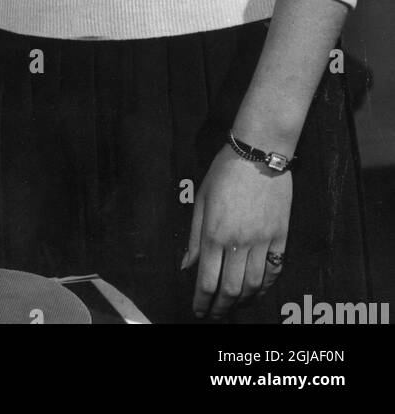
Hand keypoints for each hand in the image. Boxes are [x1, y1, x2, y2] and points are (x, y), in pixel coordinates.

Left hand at [184, 145, 290, 318]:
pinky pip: (275, 269)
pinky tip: (258, 290)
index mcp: (215, 233)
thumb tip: (186, 265)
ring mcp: (263, 241)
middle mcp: (239, 242)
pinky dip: (266, 286)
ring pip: (254, 285)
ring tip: (234, 305)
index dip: (202, 302)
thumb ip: (195, 237)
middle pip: (231, 289)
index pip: (207, 280)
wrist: (259, 152)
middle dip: (221, 307)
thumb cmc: (224, 172)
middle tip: (214, 314)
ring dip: (243, 301)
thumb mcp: (202, 199)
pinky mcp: (281, 236)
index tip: (198, 311)